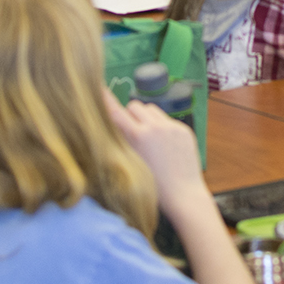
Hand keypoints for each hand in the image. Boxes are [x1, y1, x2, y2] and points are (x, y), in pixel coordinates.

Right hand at [103, 88, 207, 204]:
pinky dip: (161, 126)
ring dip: (145, 117)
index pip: (117, 111)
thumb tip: (115, 125)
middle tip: (130, 132)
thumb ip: (122, 142)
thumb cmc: (153, 187)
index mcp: (138, 137)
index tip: (99, 88)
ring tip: (147, 137)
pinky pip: (166, 118)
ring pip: (151, 109)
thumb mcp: (130, 164)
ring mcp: (172, 127)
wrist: (184, 195)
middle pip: (134, 106)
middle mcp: (155, 127)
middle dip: (129, 115)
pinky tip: (162, 145)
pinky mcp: (183, 129)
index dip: (106, 100)